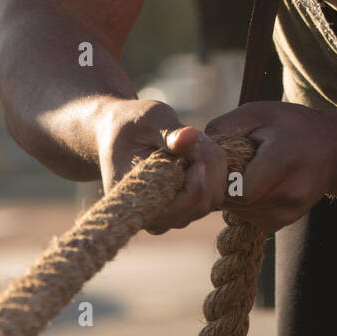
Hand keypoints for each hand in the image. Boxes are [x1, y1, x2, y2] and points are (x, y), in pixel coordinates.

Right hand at [96, 98, 227, 234]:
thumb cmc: (130, 125)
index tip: (196, 147)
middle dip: (208, 166)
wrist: (120, 132)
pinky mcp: (185, 207)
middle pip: (203, 202)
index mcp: (136, 196)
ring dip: (213, 166)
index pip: (183, 204)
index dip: (199, 179)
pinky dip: (215, 169)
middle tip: (196, 138)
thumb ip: (169, 132)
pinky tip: (199, 150)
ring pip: (213, 198)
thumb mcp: (148, 120)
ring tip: (194, 142)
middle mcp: (153, 215)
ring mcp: (171, 214)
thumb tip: (190, 138)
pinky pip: (215, 193)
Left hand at [204, 101, 336, 232]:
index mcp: (284, 162)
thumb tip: (194, 149)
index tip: (225, 159)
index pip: (236, 188)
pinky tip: (257, 183)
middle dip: (225, 184)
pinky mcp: (282, 222)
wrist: (336, 150)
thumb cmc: (294, 126)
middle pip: (234, 202)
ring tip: (249, 170)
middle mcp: (289, 194)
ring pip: (237, 212)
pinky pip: (247, 217)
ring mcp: (287, 212)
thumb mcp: (260, 112)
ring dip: (233, 194)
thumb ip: (224, 127)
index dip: (223, 176)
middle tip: (233, 162)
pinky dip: (244, 202)